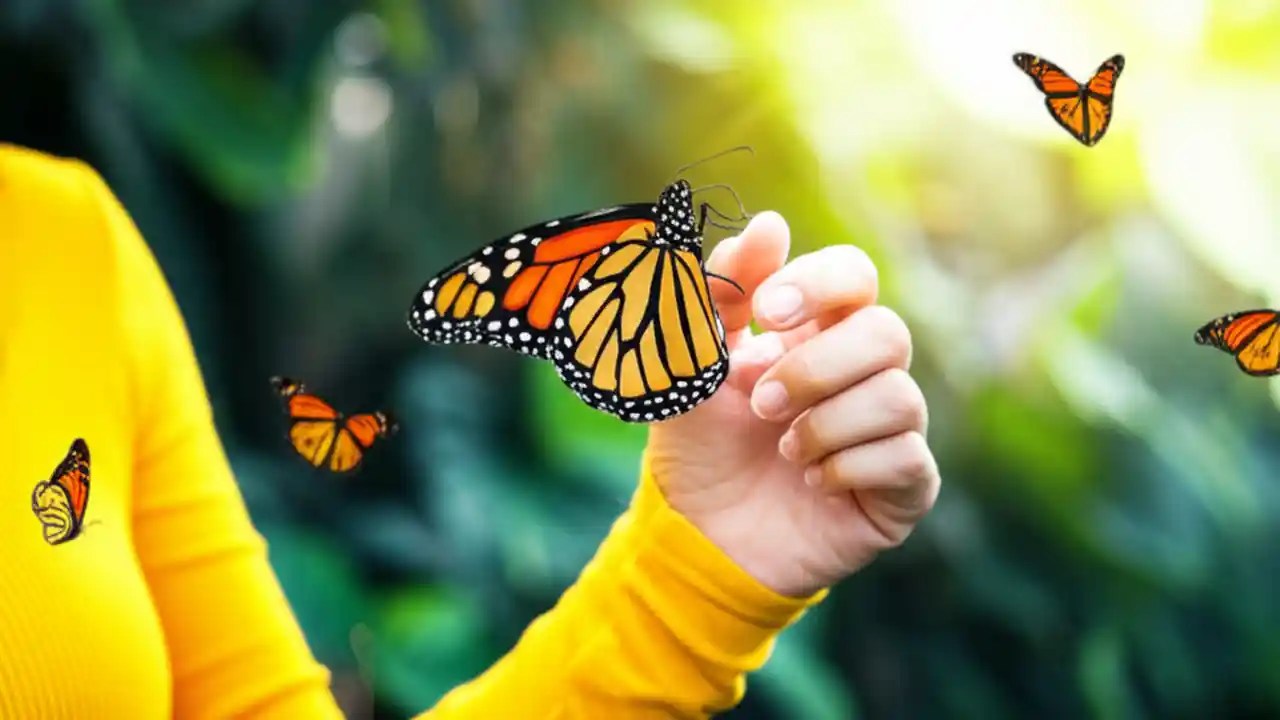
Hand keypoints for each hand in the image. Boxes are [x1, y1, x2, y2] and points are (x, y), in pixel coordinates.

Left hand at [647, 212, 940, 597]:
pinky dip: (847, 467)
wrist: (699, 536)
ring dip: (824, 425)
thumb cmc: (699, 444)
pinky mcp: (903, 486)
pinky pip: (907, 457)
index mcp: (817, 332)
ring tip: (783, 452)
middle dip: (816, 367)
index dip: (818, 283)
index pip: (853, 275)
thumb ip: (719, 294)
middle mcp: (863, 373)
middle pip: (887, 332)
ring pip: (898, 395)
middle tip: (761, 404)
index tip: (766, 311)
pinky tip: (812, 483)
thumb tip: (771, 222)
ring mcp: (890, 428)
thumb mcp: (689, 365)